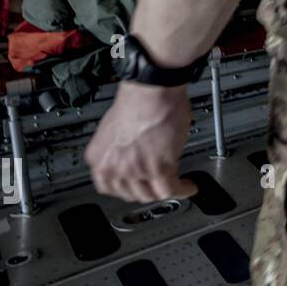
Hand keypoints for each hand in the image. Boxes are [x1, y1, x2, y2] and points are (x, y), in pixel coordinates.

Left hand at [85, 82, 197, 201]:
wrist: (153, 90)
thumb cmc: (139, 99)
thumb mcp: (116, 128)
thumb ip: (121, 149)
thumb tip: (135, 155)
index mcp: (98, 157)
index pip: (109, 187)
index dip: (127, 188)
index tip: (138, 186)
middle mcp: (113, 167)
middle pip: (132, 194)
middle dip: (148, 190)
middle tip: (159, 185)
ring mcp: (134, 170)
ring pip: (152, 195)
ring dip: (166, 192)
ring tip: (177, 186)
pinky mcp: (158, 169)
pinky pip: (171, 190)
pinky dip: (182, 190)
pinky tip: (188, 187)